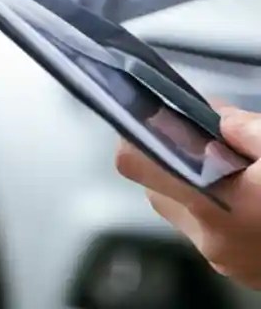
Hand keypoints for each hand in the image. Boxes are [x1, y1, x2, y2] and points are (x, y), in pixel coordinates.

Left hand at [116, 105, 260, 287]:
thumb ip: (247, 128)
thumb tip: (216, 116)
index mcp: (220, 203)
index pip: (136, 162)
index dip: (138, 133)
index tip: (156, 117)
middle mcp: (212, 236)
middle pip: (155, 186)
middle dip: (176, 158)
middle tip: (216, 140)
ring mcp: (224, 258)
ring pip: (181, 209)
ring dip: (200, 184)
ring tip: (244, 171)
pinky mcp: (239, 270)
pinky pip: (209, 231)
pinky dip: (221, 209)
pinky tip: (256, 197)